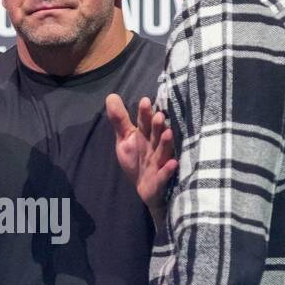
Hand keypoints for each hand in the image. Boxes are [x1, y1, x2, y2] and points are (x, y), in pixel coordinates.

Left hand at [105, 93, 176, 224]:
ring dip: (165, 144)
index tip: (145, 101)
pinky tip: (172, 164)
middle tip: (159, 116)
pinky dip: (168, 170)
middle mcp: (154, 147)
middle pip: (155, 135)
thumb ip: (119, 120)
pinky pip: (165, 175)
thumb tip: (111, 96)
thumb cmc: (137, 159)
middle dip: (157, 126)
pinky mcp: (161, 179)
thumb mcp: (125, 139)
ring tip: (168, 133)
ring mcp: (159, 162)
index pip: (144, 123)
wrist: (145, 187)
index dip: (144, 113)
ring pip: (163, 152)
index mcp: (145, 136)